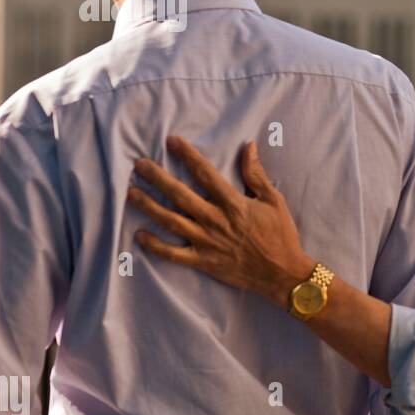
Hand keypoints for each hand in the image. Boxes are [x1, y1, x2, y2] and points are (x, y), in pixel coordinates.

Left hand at [129, 136, 314, 304]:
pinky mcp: (203, 262)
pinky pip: (173, 254)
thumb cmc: (281, 235)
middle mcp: (216, 220)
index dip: (187, 155)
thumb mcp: (274, 201)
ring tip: (131, 193)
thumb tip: (248, 146)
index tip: (171, 142)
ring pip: (171, 221)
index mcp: (234, 203)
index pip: (205, 174)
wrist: (283, 273)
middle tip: (140, 165)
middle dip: (158, 178)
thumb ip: (256, 174)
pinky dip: (155, 246)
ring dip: (149, 206)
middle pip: (180, 195)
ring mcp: (207, 242)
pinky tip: (139, 235)